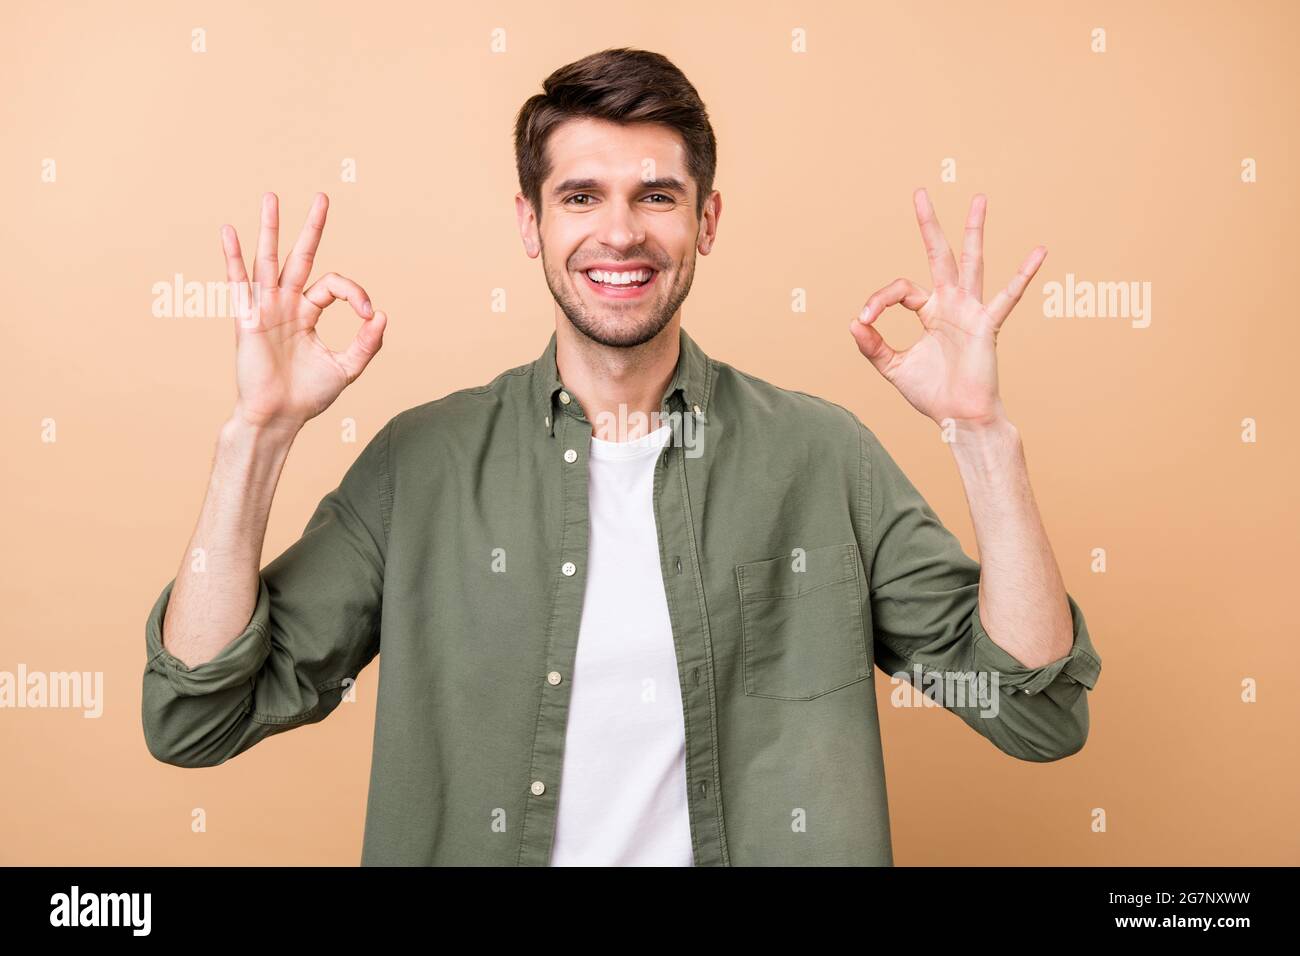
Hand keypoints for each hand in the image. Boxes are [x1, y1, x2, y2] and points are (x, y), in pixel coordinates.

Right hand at [223, 192, 386, 432]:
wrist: (279, 417)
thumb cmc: (307, 396)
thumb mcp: (347, 368)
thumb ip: (367, 343)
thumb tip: (381, 315)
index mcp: (307, 313)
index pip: (333, 286)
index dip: (354, 293)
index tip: (367, 313)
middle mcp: (286, 305)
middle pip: (300, 257)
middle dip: (312, 228)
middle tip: (323, 197)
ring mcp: (265, 309)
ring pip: (269, 260)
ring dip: (271, 228)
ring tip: (271, 197)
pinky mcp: (248, 319)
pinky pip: (238, 283)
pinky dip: (233, 257)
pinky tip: (228, 231)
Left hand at [849, 189, 1043, 427]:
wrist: (959, 417)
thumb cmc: (932, 394)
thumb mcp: (893, 367)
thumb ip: (872, 346)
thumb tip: (853, 323)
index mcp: (930, 311)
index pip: (901, 289)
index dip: (879, 300)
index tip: (865, 320)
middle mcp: (951, 304)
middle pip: (940, 256)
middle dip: (929, 226)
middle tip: (919, 194)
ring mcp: (971, 311)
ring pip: (972, 263)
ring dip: (973, 231)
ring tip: (977, 199)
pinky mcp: (986, 325)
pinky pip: (1007, 297)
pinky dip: (1023, 275)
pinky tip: (1039, 251)